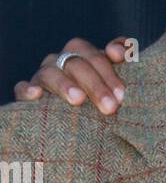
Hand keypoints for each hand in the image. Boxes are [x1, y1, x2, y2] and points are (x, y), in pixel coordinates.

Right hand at [13, 36, 127, 113]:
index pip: (94, 55)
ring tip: (79, 100)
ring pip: (50, 73)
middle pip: (75, 63)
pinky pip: (22, 88)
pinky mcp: (27, 94)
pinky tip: (37, 96)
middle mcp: (63, 62)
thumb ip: (125, 66)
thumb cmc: (104, 106)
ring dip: (65, 85)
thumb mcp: (117, 89)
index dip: (108, 65)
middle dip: (95, 84)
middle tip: (111, 106)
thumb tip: (120, 52)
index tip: (122, 84)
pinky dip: (28, 89)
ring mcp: (44, 77)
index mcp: (85, 58)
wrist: (80, 130)